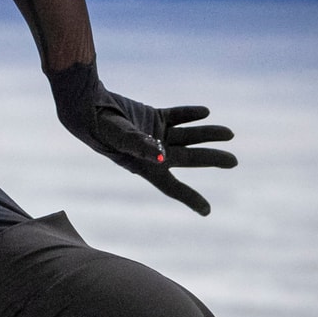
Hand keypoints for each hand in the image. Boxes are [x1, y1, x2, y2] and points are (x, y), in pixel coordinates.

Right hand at [49, 62, 236, 215]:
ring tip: (229, 133)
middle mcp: (151, 153)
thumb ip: (138, 144)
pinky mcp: (151, 117)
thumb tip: (160, 155)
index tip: (207, 212)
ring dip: (207, 134)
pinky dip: (190, 115)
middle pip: (187, 157)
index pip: (171, 186)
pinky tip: (205, 112)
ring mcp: (152, 134)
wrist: (84, 105)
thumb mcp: (118, 135)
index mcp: (144, 165)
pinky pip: (176, 117)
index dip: (189, 198)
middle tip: (233, 162)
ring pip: (186, 136)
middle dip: (211, 159)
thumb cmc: (98, 124)